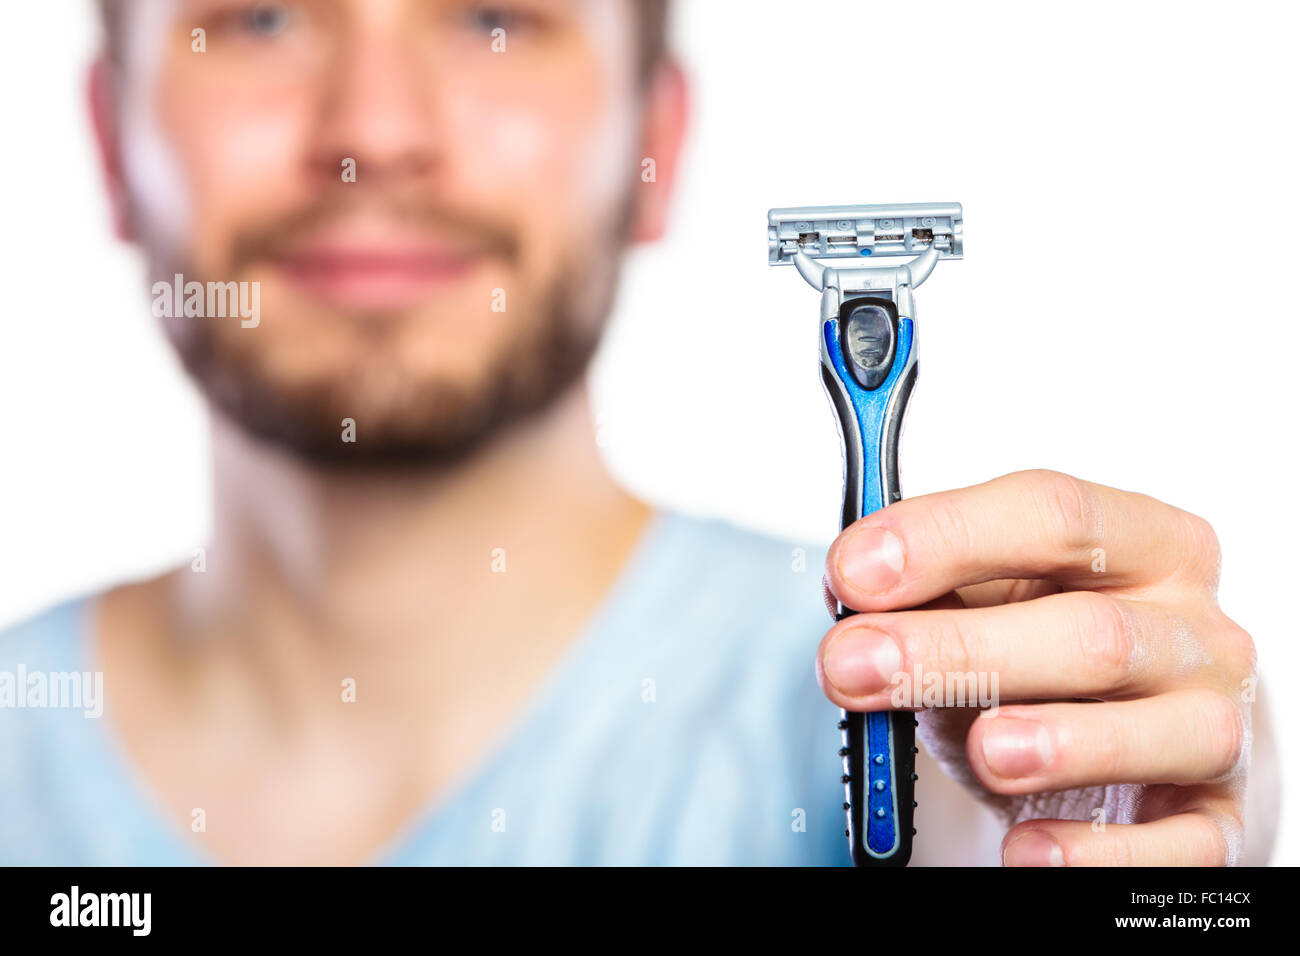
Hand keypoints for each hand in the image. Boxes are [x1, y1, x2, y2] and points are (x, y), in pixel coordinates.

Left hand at [816, 470, 1256, 865]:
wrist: (1141, 741)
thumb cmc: (1053, 654)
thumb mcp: (992, 601)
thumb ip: (931, 586)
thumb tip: (849, 588)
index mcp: (1143, 542)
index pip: (1053, 514)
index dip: (945, 538)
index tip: (852, 572)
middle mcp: (1193, 628)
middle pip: (1092, 631)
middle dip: (958, 649)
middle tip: (854, 666)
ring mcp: (1213, 724)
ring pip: (1160, 731)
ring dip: (1063, 741)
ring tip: (983, 752)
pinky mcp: (1217, 819)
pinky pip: (1179, 844)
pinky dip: (1101, 853)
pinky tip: (1029, 850)